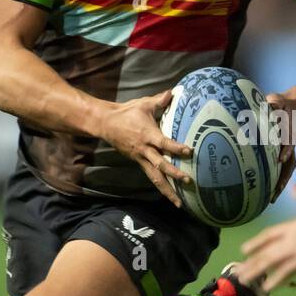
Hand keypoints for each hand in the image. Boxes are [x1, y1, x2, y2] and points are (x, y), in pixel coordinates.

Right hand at [98, 90, 191, 206]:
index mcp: (148, 135)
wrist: (106, 124)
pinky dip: (161, 186)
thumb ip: (159, 100)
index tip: (189, 151)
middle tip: (188, 181)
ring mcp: (141, 158)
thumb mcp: (143, 104)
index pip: (164, 143)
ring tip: (179, 203)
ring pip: (155, 177)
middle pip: (160, 165)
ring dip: (167, 190)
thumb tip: (173, 92)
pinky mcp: (138, 163)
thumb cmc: (127, 112)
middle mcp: (145, 150)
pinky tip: (171, 195)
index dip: (176, 147)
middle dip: (174, 174)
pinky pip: (151, 176)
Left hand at [241, 184, 295, 290]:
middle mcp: (290, 238)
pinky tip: (267, 288)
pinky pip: (287, 272)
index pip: (269, 235)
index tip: (244, 250)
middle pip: (265, 252)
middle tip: (237, 271)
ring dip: (256, 272)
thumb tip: (294, 186)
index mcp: (293, 225)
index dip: (256, 243)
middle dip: (251, 262)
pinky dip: (276, 280)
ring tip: (243, 280)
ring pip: (270, 263)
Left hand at [266, 92, 295, 201]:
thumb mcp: (277, 101)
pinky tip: (270, 192)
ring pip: (287, 169)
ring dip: (281, 183)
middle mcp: (290, 143)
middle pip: (289, 163)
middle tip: (275, 191)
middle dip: (283, 178)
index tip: (280, 159)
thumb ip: (273, 104)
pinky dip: (278, 179)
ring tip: (272, 199)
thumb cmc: (283, 103)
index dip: (285, 150)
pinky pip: (284, 168)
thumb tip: (268, 106)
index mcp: (288, 131)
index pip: (288, 142)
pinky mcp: (285, 152)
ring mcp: (289, 149)